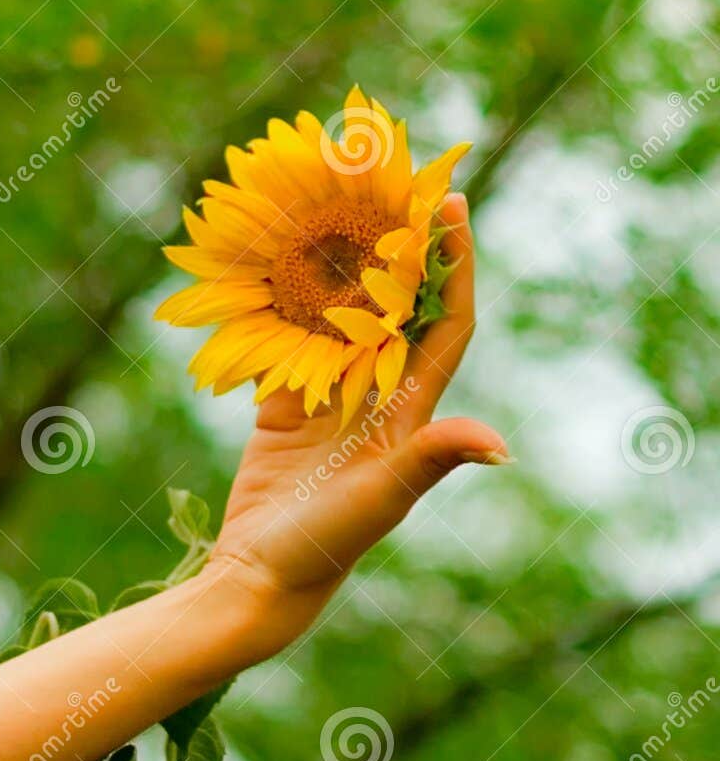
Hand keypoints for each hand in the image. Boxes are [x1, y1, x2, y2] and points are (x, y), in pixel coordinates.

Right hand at [209, 194, 508, 650]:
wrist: (260, 578)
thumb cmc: (328, 544)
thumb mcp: (381, 501)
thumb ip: (431, 462)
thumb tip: (501, 446)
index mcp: (412, 410)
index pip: (445, 321)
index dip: (455, 265)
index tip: (454, 204)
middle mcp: (378, 394)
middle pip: (398, 303)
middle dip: (403, 245)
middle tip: (395, 181)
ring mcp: (331, 396)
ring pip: (344, 313)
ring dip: (345, 262)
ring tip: (339, 201)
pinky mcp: (285, 403)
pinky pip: (288, 337)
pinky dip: (284, 299)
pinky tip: (274, 256)